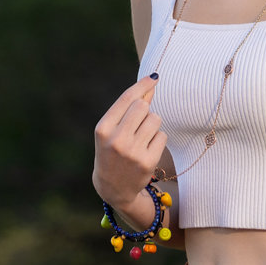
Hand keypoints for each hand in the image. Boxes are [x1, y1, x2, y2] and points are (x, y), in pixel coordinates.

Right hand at [93, 77, 164, 215]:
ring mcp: (132, 152)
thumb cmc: (112, 150)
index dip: (143, 85)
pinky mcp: (147, 162)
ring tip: (141, 137)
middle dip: (144, 110)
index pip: (127, 99)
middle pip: (142, 107)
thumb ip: (128, 107)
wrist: (112, 187)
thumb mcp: (112, 129)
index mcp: (103, 129)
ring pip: (155, 119)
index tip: (154, 77)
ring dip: (152, 124)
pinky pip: (162, 136)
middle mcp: (116, 140)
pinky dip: (157, 139)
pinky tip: (147, 149)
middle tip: (138, 123)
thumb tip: (151, 83)